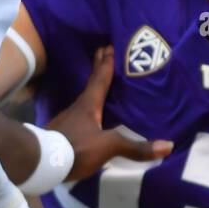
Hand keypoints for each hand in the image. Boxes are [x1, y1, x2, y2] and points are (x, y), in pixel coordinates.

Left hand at [46, 46, 171, 181]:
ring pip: (85, 99)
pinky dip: (89, 109)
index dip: (108, 62)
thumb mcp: (108, 147)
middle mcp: (77, 106)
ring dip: (95, 89)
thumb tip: (169, 146)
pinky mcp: (62, 132)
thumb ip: (136, 147)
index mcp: (89, 104)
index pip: (101, 77)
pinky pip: (80, 115)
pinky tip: (92, 117)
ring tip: (104, 85)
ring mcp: (67, 119)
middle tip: (105, 51)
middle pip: (91, 83)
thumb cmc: (76, 148)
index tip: (111, 45)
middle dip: (99, 68)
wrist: (40, 162)